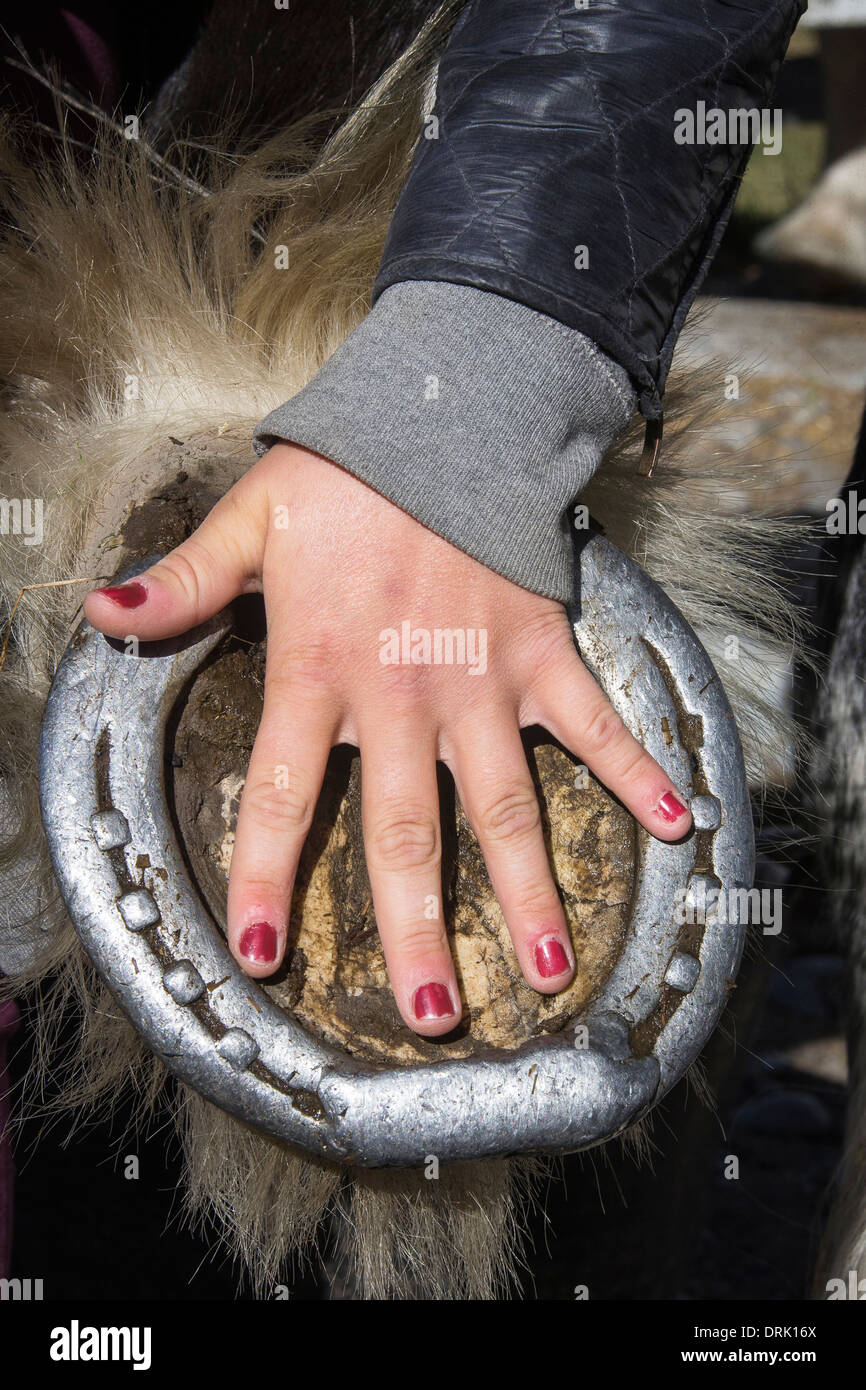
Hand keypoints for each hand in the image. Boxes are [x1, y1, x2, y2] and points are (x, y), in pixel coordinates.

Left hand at [84, 443, 691, 1036]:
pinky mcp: (541, 654)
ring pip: (503, 804)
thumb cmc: (343, 474)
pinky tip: (673, 825)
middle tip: (429, 1013)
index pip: (276, 794)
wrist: (443, 415)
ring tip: (544, 969)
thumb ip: (181, 581)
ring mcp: (480, 682)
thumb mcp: (248, 522)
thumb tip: (101, 615)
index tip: (261, 955)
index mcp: (317, 670)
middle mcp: (400, 696)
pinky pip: (594, 723)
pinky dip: (635, 771)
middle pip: (403, 833)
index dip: (263, 877)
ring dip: (527, 889)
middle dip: (415, 929)